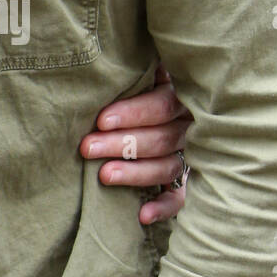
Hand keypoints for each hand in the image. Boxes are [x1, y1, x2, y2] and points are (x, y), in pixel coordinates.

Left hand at [79, 65, 191, 224]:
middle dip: (123, 144)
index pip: (162, 106)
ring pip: (167, 167)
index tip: (101, 120)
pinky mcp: (185, 180)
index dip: (134, 113)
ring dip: (135, 173)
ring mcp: (189, 155)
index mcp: (181, 95)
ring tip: (104, 175)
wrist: (154, 105)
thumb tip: (106, 61)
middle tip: (88, 147)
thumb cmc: (137, 83)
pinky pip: (180, 197)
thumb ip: (133, 69)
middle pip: (161, 138)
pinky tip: (142, 215)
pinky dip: (163, 207)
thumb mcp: (142, 69)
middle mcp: (189, 126)